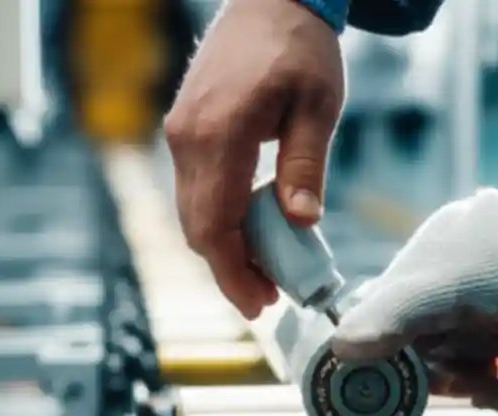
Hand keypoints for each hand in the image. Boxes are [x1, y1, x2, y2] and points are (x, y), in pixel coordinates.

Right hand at [165, 0, 343, 319]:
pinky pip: (194, 190)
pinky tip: (250, 230)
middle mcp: (188, 138)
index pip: (215, 224)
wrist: (270, 0)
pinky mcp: (184, 130)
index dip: (233, 272)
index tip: (259, 303)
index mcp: (220, 133)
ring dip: (224, 247)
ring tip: (264, 270)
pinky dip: (218, 219)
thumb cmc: (299, 48)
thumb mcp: (317, 107)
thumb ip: (304, 166)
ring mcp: (180, 133)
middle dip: (230, 269)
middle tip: (268, 295)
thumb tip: (302, 223)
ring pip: (192, 213)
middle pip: (197, 227)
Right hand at [331, 189, 497, 410]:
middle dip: (445, 372)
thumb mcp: (449, 289)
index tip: (402, 384)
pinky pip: (484, 361)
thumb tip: (340, 349)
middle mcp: (441, 281)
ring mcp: (475, 303)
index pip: (379, 318)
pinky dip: (495, 377)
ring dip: (473, 377)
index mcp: (419, 263)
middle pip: (417, 347)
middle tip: (471, 385)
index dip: (386, 356)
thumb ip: (394, 316)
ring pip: (452, 360)